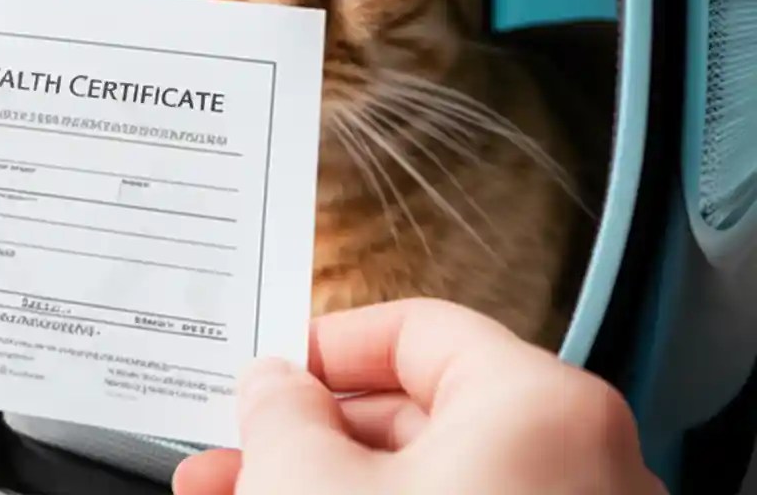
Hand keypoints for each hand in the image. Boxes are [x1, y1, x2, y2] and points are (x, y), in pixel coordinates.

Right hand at [174, 298, 666, 494]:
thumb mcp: (309, 485)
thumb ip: (280, 414)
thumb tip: (271, 386)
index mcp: (537, 408)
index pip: (417, 331)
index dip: (325, 345)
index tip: (266, 370)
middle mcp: (575, 469)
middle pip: (417, 417)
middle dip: (307, 435)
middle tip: (234, 453)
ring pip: (427, 488)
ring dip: (324, 489)